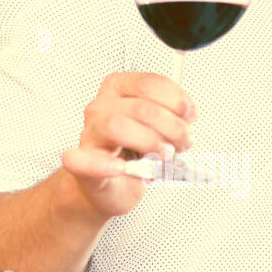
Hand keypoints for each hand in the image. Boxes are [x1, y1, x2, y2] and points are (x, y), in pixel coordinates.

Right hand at [60, 72, 195, 217]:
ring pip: (119, 126)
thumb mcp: (157, 127)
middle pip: (141, 107)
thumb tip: (186, 114)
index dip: (176, 101)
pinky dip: (102, 165)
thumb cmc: (132, 154)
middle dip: (172, 127)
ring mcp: (90, 134)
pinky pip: (82, 161)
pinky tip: (120, 169)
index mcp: (119, 90)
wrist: (111, 187)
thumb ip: (171, 115)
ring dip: (150, 143)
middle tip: (182, 144)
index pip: (148, 84)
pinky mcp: (82, 164)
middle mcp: (101, 107)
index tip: (189, 116)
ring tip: (162, 157)